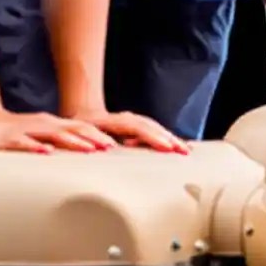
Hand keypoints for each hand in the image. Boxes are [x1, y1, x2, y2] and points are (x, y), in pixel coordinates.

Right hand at [0, 110, 117, 153]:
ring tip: (89, 150)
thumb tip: (84, 153)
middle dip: (93, 138)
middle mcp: (45, 125)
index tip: (115, 146)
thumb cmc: (16, 131)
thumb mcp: (42, 137)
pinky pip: (24, 142)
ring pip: (54, 135)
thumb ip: (60, 143)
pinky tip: (46, 152)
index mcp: (53, 126)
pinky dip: (36, 147)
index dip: (98, 136)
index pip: (81, 129)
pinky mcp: (10, 138)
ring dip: (73, 142)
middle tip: (110, 148)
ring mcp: (28, 130)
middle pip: (73, 130)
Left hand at [72, 110, 190, 153]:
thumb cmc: (80, 130)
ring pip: (155, 128)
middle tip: (183, 151)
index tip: (166, 147)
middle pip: (151, 127)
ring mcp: (134, 121)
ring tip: (185, 149)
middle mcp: (127, 119)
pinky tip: (179, 144)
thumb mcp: (82, 134)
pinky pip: (155, 131)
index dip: (153, 137)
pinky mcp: (137, 127)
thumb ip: (95, 139)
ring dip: (171, 138)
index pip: (138, 127)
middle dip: (169, 138)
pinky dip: (167, 137)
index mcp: (114, 121)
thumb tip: (109, 147)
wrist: (82, 114)